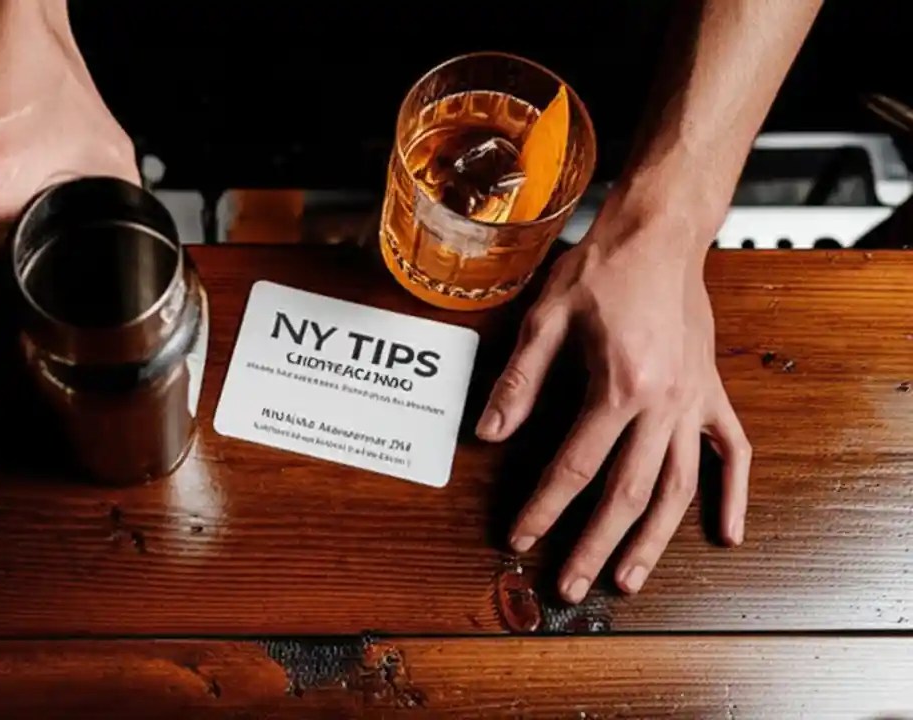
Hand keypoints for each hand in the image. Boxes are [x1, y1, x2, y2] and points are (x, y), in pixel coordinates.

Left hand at [476, 209, 749, 603]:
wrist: (660, 234)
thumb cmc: (602, 269)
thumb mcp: (546, 318)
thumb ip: (519, 381)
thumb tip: (488, 435)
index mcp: (620, 385)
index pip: (574, 466)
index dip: (543, 508)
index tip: (519, 539)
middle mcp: (664, 403)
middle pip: (629, 493)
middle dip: (595, 544)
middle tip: (570, 585)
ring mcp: (695, 401)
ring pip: (680, 487)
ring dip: (656, 540)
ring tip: (629, 579)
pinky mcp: (712, 393)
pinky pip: (733, 452)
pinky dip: (732, 495)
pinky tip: (726, 535)